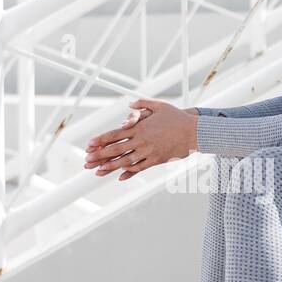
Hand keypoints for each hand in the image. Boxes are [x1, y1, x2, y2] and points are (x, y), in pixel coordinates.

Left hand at [84, 98, 198, 181]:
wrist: (194, 131)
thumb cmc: (177, 117)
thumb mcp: (160, 105)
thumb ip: (143, 105)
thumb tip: (130, 105)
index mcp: (139, 127)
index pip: (115, 134)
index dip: (101, 140)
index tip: (89, 145)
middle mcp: (141, 140)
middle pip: (116, 149)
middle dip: (100, 155)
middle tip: (87, 161)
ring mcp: (149, 151)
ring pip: (126, 160)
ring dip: (111, 166)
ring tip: (98, 171)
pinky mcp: (157, 159)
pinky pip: (141, 167)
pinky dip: (130, 172)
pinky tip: (120, 176)